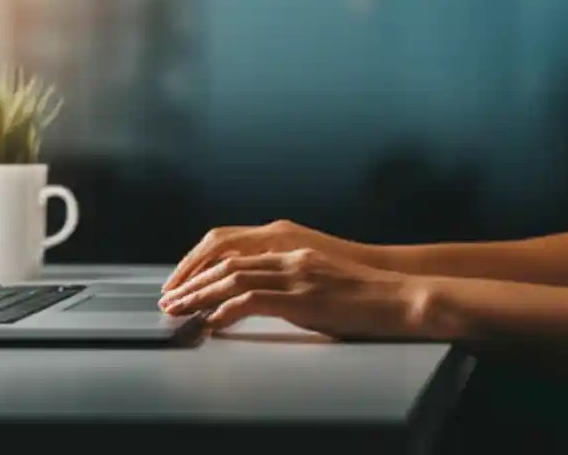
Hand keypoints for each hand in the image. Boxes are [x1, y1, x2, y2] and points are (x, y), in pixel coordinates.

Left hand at [158, 248, 432, 338]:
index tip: (182, 282)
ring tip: (178, 312)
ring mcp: (294, 272)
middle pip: (223, 260)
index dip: (200, 263)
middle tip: (168, 299)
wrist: (398, 294)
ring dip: (199, 296)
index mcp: (288, 243)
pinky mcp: (301, 296)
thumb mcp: (317, 275)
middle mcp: (286, 251)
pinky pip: (251, 300)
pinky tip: (212, 324)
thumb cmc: (362, 291)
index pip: (230, 245)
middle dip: (190, 280)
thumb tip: (258, 295)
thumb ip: (287, 278)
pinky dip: (225, 311)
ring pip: (230, 278)